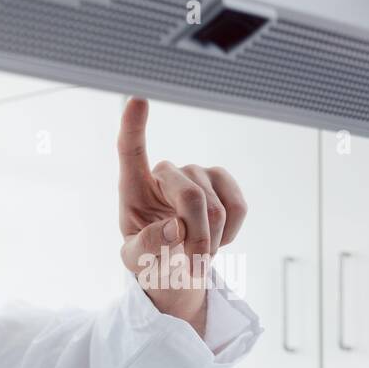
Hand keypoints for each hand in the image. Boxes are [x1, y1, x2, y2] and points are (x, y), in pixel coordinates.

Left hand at [116, 97, 247, 306]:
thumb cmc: (149, 259)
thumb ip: (147, 246)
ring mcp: (195, 174)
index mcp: (133, 188)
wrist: (176, 267)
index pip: (131, 151)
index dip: (133, 126)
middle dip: (196, 237)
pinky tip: (215, 239)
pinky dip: (230, 233)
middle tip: (191, 263)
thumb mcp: (137, 260)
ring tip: (195, 255)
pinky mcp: (222, 181)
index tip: (137, 99)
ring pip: (216, 208)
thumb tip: (174, 228)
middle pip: (191, 197)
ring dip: (211, 241)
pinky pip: (237, 207)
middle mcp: (165, 173)